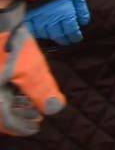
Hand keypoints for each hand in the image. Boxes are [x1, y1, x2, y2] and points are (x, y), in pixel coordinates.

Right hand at [0, 0, 65, 136]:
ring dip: (14, 104)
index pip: (4, 121)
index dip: (21, 126)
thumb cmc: (11, 44)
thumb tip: (55, 108)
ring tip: (32, 102)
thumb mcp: (30, 69)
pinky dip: (8, 92)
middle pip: (0, 111)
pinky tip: (21, 88)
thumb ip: (42, 91)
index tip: (36, 125)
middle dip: (19, 115)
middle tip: (36, 115)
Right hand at [25, 0, 89, 45]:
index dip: (75, 36)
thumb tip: (84, 22)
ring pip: (46, 35)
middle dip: (64, 39)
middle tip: (68, 40)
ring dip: (52, 36)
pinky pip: (33, 31)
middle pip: (58, 36)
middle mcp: (52, 20)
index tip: (77, 38)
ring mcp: (39, 20)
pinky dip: (39, 33)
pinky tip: (44, 32)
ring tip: (57, 36)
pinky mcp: (28, 18)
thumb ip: (81, 9)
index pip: (71, 31)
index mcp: (66, 14)